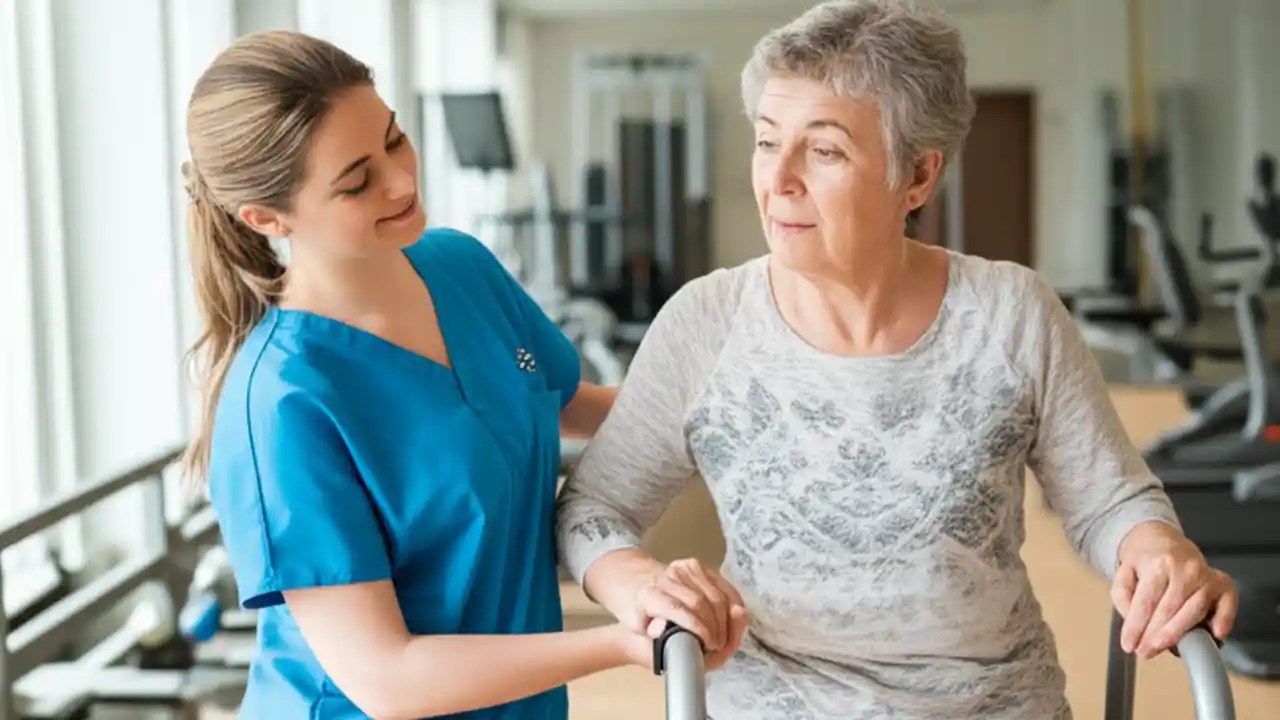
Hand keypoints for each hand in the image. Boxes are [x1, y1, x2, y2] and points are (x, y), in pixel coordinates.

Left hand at [632, 558, 747, 659]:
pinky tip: (731, 620)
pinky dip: (732, 605)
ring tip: (725, 637)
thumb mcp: (636, 629)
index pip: (679, 610)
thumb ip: (652, 635)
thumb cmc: (637, 610)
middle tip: (720, 647)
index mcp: (650, 595)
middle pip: (702, 603)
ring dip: (727, 619)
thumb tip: (666, 630)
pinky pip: (723, 587)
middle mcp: (667, 577)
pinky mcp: (697, 565)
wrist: (634, 580)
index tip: (709, 646)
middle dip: (716, 628)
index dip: (699, 630)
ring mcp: (684, 569)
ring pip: (716, 596)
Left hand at [1113, 521, 1236, 659]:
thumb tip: (1134, 622)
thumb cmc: (1144, 561)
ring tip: (1162, 648)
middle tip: (1143, 652)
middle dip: (1155, 636)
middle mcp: (1186, 569)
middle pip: (1169, 609)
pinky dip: (1223, 620)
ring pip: (1194, 611)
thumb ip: (1123, 597)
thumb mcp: (1124, 573)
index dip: (1136, 627)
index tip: (1129, 645)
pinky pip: (1227, 605)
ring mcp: (1207, 576)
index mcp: (1158, 563)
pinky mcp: (1224, 584)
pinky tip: (1215, 635)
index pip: (1146, 601)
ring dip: (1178, 634)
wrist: (1163, 539)